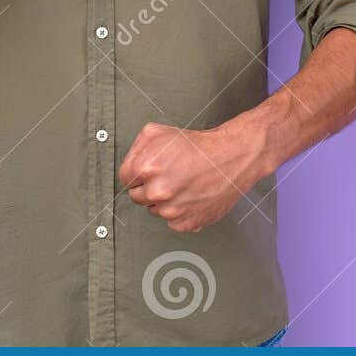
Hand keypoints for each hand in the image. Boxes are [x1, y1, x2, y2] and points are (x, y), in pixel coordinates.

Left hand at [118, 120, 266, 233]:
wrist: (231, 158)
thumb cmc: (198, 145)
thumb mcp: (158, 132)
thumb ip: (136, 148)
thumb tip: (129, 165)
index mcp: (146, 168)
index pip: (124, 179)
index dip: (137, 173)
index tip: (149, 171)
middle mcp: (157, 192)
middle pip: (137, 197)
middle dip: (148, 187)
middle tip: (167, 175)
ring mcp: (172, 210)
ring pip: (155, 210)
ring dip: (164, 200)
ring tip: (181, 184)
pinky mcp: (186, 223)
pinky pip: (172, 221)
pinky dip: (179, 212)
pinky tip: (190, 196)